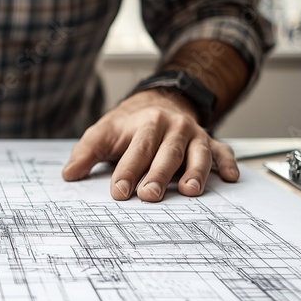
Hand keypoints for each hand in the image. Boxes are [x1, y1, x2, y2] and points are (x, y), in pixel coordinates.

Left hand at [61, 90, 238, 200]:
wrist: (158, 104)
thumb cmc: (128, 126)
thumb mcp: (102, 133)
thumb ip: (86, 153)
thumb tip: (69, 174)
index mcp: (147, 123)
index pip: (137, 149)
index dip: (127, 171)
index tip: (119, 192)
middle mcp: (174, 127)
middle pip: (167, 153)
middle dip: (158, 175)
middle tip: (149, 196)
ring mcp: (194, 135)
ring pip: (198, 153)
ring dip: (196, 172)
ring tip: (189, 191)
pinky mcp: (210, 144)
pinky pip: (223, 152)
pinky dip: (228, 163)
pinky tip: (231, 177)